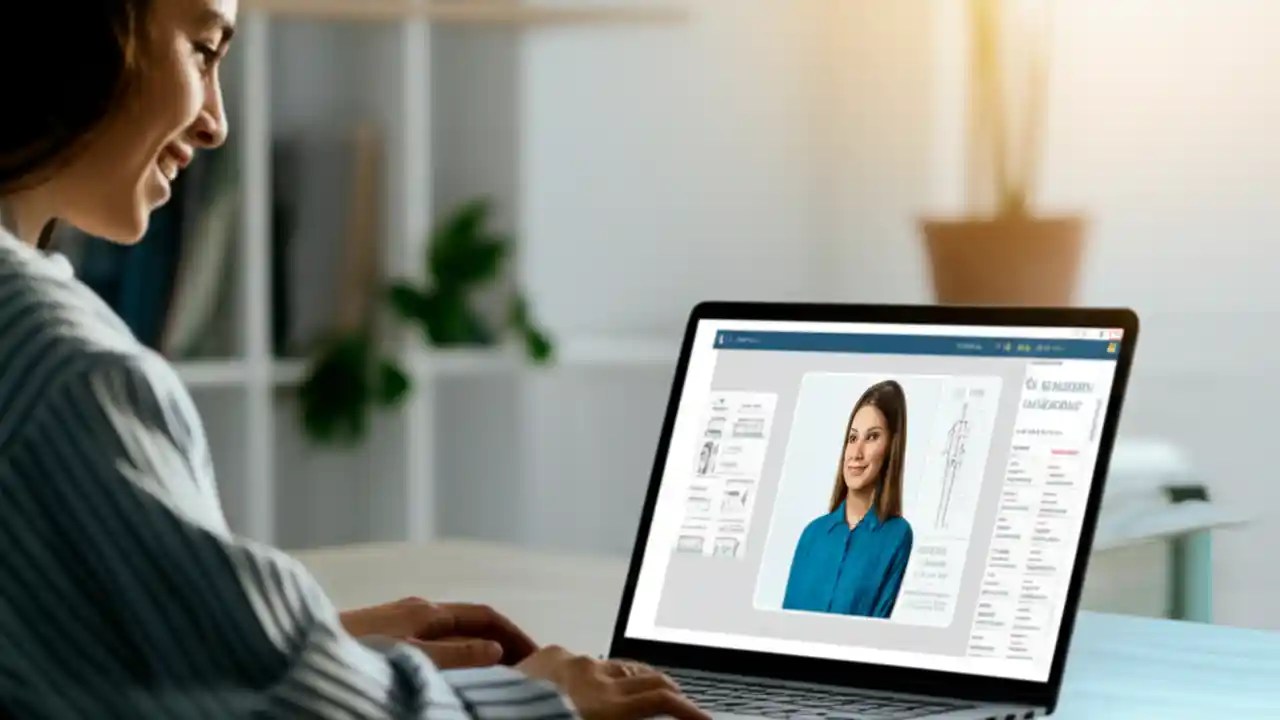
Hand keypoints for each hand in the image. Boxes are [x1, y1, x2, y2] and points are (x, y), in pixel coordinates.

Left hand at [340, 597, 537, 667]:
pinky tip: (452, 677)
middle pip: (471, 624)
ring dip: (477, 652)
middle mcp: (417, 610)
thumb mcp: (413, 658)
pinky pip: (432, 642)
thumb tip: (496, 652)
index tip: (538, 657)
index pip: (486, 616)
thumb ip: (455, 655)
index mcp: (427, 611)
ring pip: (452, 634)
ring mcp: (399, 621)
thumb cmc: (356, 653)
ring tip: (494, 678)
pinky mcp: (384, 634)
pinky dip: (454, 657)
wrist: (298, 651)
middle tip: (523, 671)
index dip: (515, 635)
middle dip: (501, 645)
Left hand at [517, 646, 709, 719]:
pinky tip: (587, 684)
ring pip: (614, 665)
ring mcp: (570, 661)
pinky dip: (592, 673)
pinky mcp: (546, 655)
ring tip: (638, 692)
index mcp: (609, 704)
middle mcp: (595, 676)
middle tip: (680, 702)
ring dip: (632, 679)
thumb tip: (643, 716)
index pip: (664, 701)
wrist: (485, 719)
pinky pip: (578, 660)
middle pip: (649, 675)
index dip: (691, 711)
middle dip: (670, 689)